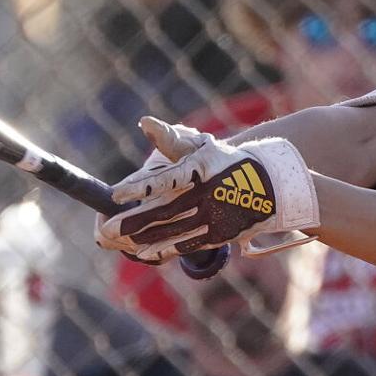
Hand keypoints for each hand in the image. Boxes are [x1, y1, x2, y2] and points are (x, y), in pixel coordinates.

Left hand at [96, 117, 317, 262]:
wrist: (270, 187)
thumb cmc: (225, 162)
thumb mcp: (202, 146)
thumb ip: (170, 138)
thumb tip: (144, 123)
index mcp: (200, 169)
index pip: (166, 178)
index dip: (139, 187)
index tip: (115, 193)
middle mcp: (206, 195)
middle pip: (164, 210)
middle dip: (132, 221)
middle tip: (105, 228)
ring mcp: (213, 217)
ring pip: (172, 230)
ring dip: (142, 238)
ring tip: (116, 240)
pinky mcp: (218, 234)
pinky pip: (187, 244)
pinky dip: (163, 248)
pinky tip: (142, 252)